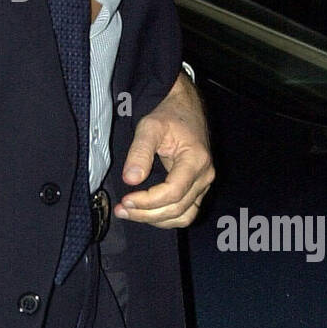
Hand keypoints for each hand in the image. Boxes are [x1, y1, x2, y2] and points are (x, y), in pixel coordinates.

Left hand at [113, 69, 214, 227]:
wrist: (184, 107)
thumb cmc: (168, 115)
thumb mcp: (149, 127)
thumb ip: (139, 152)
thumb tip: (131, 179)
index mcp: (196, 160)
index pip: (174, 192)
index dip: (148, 201)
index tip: (126, 200)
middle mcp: (205, 176)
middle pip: (177, 208)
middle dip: (147, 213)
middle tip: (122, 209)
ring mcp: (203, 184)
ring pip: (183, 215)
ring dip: (156, 219)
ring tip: (129, 213)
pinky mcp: (197, 188)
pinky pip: (185, 212)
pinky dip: (166, 217)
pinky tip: (145, 213)